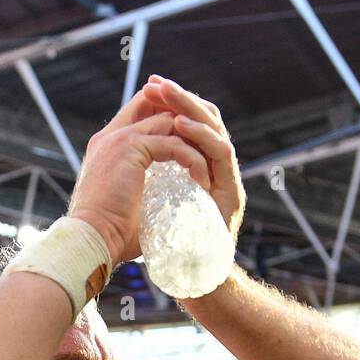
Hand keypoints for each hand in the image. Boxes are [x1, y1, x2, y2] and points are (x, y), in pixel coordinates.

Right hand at [67, 87, 212, 265]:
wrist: (91, 241)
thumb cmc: (110, 236)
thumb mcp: (128, 205)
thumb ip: (144, 190)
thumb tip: (168, 201)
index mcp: (107, 146)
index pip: (140, 112)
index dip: (168, 119)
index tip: (194, 142)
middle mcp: (111, 136)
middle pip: (155, 105)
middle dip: (187, 120)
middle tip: (210, 145)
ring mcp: (119, 138)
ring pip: (170, 123)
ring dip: (195, 144)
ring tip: (208, 170)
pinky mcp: (130, 148)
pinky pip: (174, 145)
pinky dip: (193, 162)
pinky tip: (201, 183)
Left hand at [141, 75, 245, 242]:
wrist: (189, 278)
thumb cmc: (169, 245)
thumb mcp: (153, 201)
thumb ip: (151, 175)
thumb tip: (127, 153)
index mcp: (198, 166)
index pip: (190, 122)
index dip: (171, 102)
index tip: (149, 85)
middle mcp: (215, 168)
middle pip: (205, 118)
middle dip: (180, 97)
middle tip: (158, 81)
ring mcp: (227, 179)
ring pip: (215, 128)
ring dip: (190, 109)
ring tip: (167, 95)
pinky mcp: (233, 193)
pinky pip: (221, 153)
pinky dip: (201, 137)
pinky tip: (181, 126)